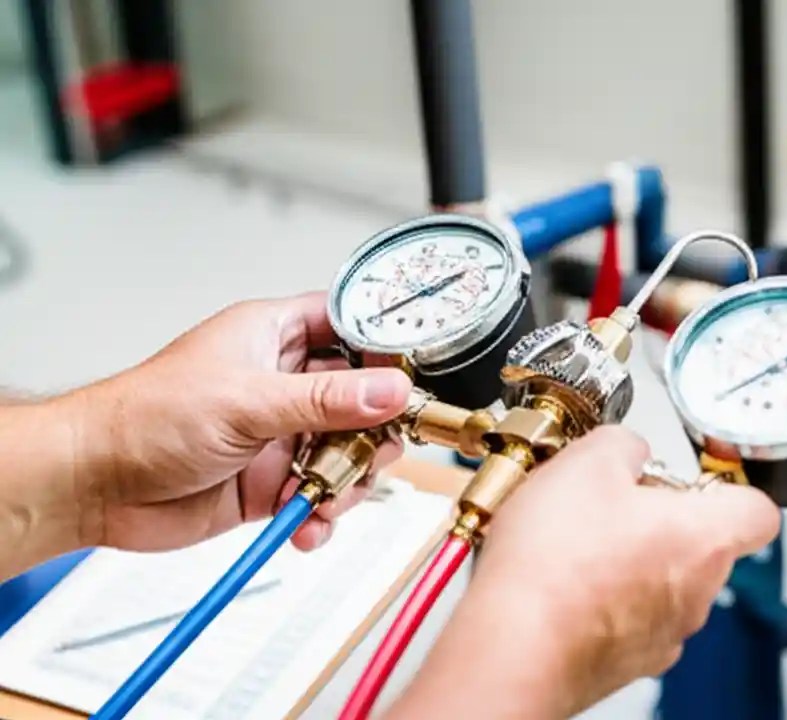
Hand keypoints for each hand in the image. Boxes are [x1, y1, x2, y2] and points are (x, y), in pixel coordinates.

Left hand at [69, 292, 411, 552]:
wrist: (95, 485)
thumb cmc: (144, 418)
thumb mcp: (248, 401)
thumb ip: (327, 400)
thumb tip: (390, 391)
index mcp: (275, 336)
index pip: (350, 325)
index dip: (384, 347)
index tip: (407, 378)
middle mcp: (285, 382)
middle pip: (364, 398)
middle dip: (375, 431)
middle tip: (370, 452)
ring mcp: (282, 433)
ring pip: (349, 452)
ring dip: (349, 480)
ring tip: (328, 496)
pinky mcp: (274, 481)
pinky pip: (322, 497)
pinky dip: (322, 515)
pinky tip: (305, 522)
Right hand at [392, 426, 780, 718]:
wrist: (514, 647)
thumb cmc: (556, 565)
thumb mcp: (588, 462)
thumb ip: (623, 444)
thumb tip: (627, 450)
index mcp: (705, 539)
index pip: (758, 510)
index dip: (729, 485)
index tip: (695, 475)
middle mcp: (697, 594)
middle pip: (701, 544)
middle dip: (658, 518)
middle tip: (612, 500)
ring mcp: (662, 635)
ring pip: (660, 583)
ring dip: (625, 558)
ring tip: (572, 540)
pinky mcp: (623, 662)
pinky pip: (623, 617)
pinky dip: (599, 598)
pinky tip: (558, 581)